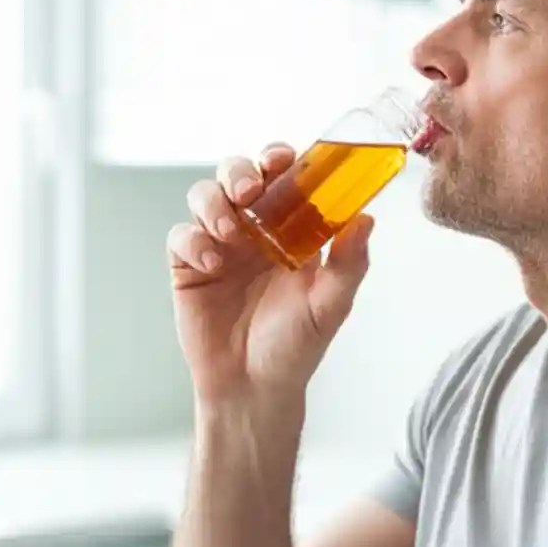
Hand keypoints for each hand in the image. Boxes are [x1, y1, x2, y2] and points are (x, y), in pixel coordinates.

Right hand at [166, 144, 374, 404]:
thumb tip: (366, 218)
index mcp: (290, 229)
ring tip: (229, 231)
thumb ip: (350, 263)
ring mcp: (219, 245)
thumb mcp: (330, 305)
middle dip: (239, 171)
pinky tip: (211, 263)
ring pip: (204, 196)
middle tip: (248, 191)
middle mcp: (253, 230)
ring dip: (213, 202)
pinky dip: (193, 240)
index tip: (283, 160)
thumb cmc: (295, 347)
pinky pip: (181, 235)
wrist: (253, 388)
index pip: (283, 177)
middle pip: (237, 174)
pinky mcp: (189, 266)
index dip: (280, 158)